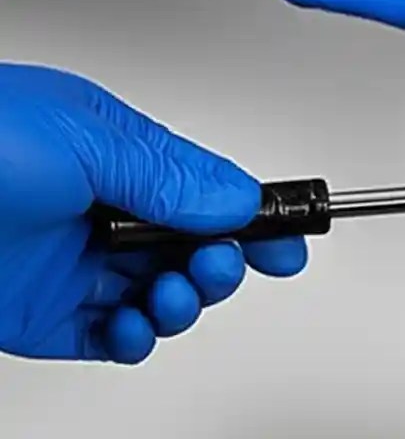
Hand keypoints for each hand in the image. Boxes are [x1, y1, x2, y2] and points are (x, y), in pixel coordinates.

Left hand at [0, 65, 305, 363]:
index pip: (207, 190)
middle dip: (222, 262)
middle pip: (193, 247)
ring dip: (183, 301)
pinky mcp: (41, 316)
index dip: (253, 214)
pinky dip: (136, 339)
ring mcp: (70, 264)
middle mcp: (97, 209)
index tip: (290, 236)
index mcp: (116, 155)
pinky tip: (135, 325)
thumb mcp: (88, 139)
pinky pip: (111, 339)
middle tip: (222, 265)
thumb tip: (239, 199)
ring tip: (170, 293)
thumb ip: (171, 175)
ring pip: (161, 295)